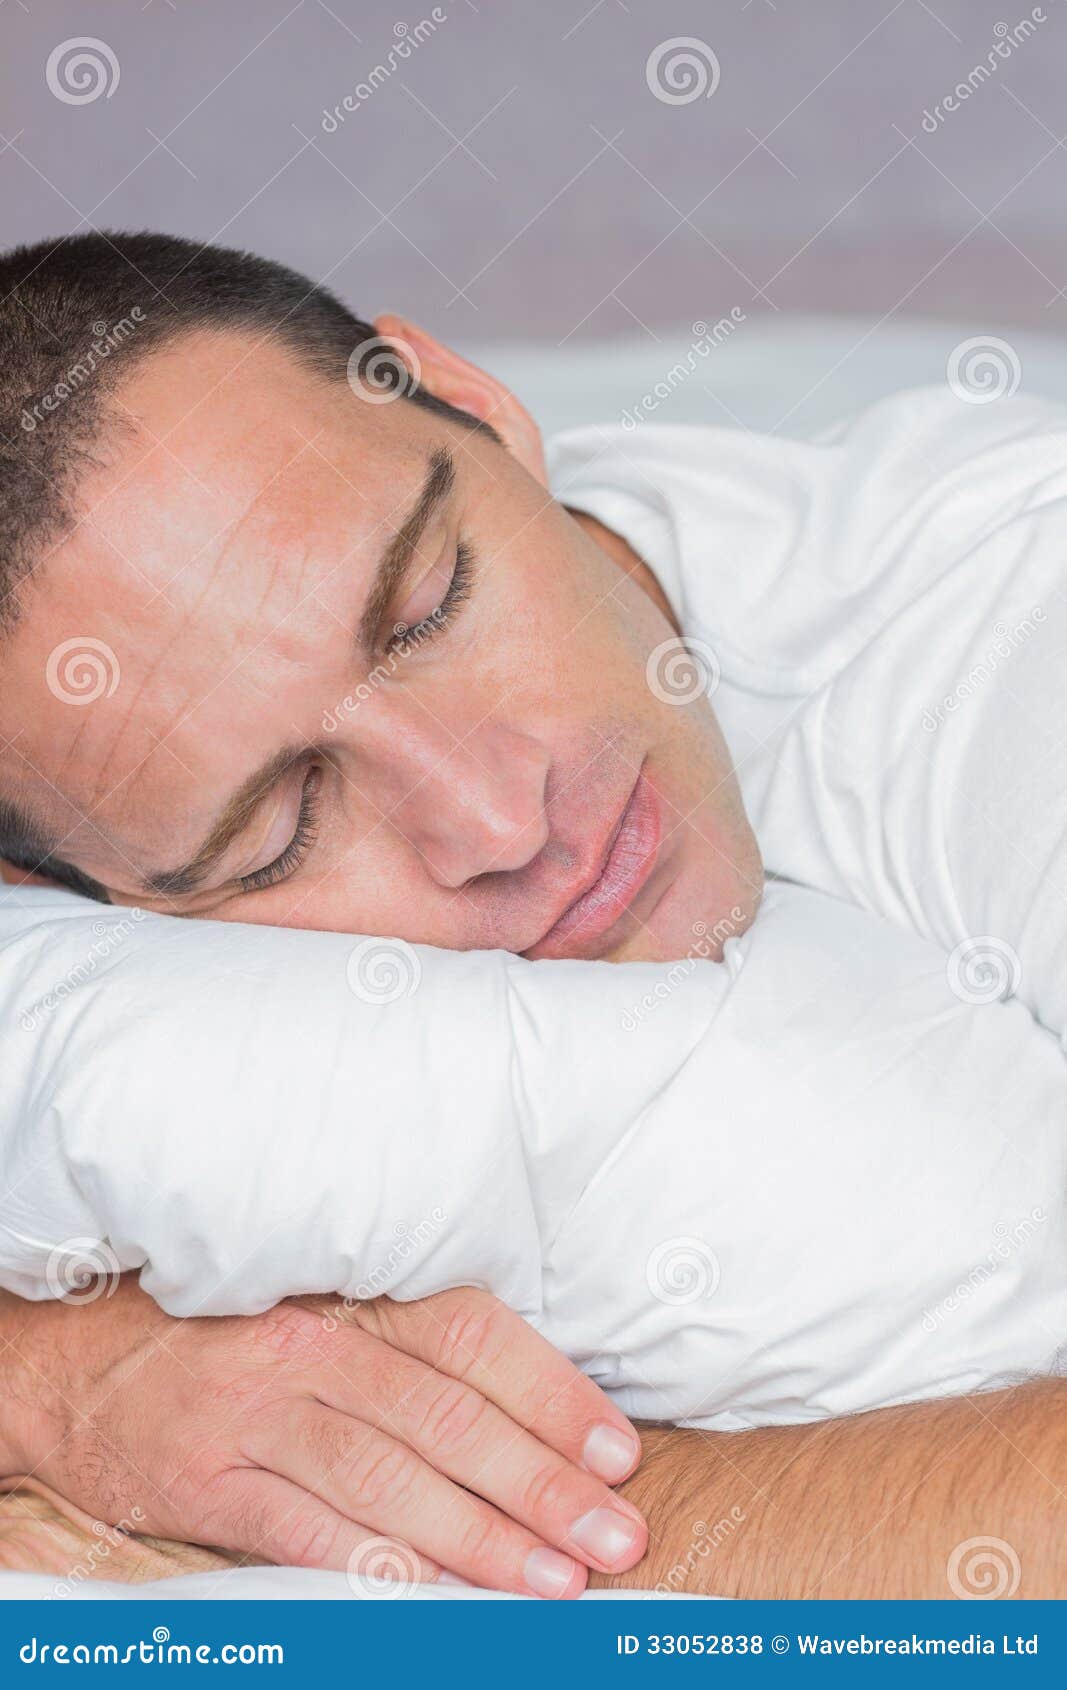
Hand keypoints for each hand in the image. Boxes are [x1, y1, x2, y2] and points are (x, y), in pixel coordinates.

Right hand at [1, 1278, 646, 1596]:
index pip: (472, 1335)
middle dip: (540, 1479)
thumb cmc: (230, 1339)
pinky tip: (437, 1597)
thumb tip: (540, 1416)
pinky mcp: (206, 1484)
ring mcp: (255, 1416)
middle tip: (613, 1533)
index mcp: (351, 1298)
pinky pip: (303, 1532)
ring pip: (384, 1477)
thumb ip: (413, 1354)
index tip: (618, 1450)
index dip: (552, 1392)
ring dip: (478, 1535)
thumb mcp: (322, 1314)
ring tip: (553, 1578)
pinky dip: (375, 1564)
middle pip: (443, 1414)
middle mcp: (310, 1348)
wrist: (81, 1367)